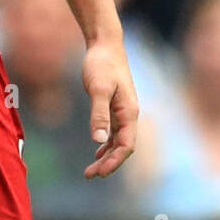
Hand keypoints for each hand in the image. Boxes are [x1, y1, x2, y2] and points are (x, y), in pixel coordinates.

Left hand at [82, 36, 138, 177]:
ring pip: (118, 141)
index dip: (115, 161)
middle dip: (109, 163)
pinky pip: (114, 132)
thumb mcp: (98, 89)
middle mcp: (129, 114)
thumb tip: (99, 140)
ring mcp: (122, 111)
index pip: (127, 145)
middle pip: (123, 147)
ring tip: (91, 170)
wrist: (105, 44)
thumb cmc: (102, 64)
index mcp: (129, 112)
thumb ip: (99, 114)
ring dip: (106, 156)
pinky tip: (97, 150)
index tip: (100, 172)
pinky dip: (106, 144)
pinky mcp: (114, 106)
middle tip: (90, 175)